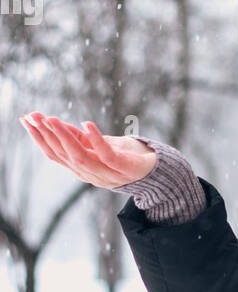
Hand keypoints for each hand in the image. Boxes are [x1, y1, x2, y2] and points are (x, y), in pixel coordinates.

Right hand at [19, 113, 157, 187]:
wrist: (158, 170)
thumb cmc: (125, 155)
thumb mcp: (98, 144)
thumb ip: (78, 137)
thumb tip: (53, 123)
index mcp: (81, 168)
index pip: (54, 154)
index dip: (38, 138)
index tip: (25, 119)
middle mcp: (90, 174)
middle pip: (62, 156)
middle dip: (46, 135)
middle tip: (34, 117)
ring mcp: (107, 173)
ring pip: (79, 156)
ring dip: (64, 137)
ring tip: (52, 119)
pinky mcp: (124, 168)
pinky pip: (107, 155)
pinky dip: (96, 139)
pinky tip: (87, 124)